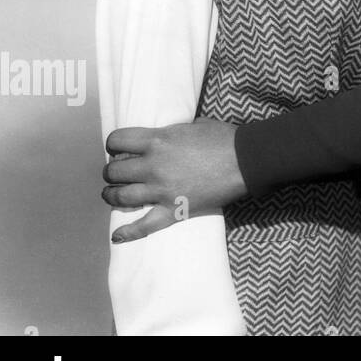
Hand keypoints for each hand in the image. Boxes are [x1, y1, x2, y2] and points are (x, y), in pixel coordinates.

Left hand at [101, 118, 246, 242]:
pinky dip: (128, 232)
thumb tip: (168, 136)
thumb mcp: (196, 124)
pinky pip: (144, 225)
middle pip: (113, 171)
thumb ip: (174, 131)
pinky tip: (116, 235)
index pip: (117, 141)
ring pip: (120, 197)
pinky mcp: (173, 210)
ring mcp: (160, 190)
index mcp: (157, 140)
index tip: (121, 149)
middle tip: (119, 173)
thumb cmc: (225, 138)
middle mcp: (152, 165)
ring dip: (112, 196)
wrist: (247, 159)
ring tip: (114, 195)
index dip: (115, 145)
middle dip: (113, 171)